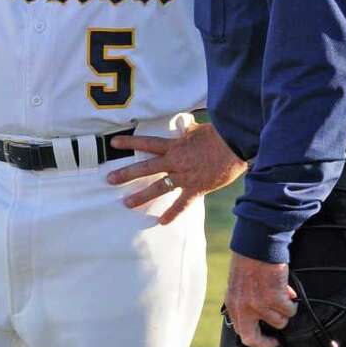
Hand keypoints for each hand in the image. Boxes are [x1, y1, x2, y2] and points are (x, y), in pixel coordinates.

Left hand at [107, 121, 246, 224]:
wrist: (236, 146)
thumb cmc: (220, 135)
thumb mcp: (200, 129)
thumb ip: (188, 129)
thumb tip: (185, 123)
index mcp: (174, 146)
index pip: (147, 143)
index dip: (130, 143)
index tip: (113, 144)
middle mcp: (175, 162)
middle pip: (146, 168)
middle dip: (126, 174)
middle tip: (109, 180)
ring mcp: (184, 176)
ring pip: (158, 187)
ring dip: (141, 196)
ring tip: (127, 203)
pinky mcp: (196, 188)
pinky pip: (182, 204)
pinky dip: (173, 214)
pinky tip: (162, 223)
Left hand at [225, 252, 297, 346]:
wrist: (259, 245)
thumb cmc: (250, 260)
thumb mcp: (241, 285)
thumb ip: (248, 302)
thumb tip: (264, 315)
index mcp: (233, 303)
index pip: (241, 332)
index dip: (256, 340)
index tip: (267, 340)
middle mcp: (243, 307)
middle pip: (252, 338)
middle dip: (267, 342)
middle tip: (276, 339)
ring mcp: (258, 305)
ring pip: (279, 322)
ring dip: (285, 312)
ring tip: (285, 299)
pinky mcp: (274, 298)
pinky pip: (289, 310)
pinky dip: (292, 302)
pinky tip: (288, 291)